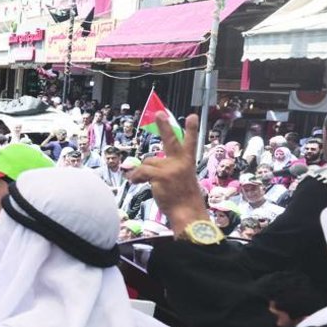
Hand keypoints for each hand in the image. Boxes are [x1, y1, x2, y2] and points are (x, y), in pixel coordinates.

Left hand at [127, 112, 209, 232]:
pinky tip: (135, 182)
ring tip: (142, 181)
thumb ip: (169, 169)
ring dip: (142, 172)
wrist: (187, 213)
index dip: (191, 129)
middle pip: (171, 141)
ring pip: (148, 162)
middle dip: (164, 126)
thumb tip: (147, 166)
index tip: (191, 116)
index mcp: (187, 163)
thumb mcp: (181, 180)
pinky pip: (142, 171)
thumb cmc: (183, 199)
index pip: (190, 143)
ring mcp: (171, 168)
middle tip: (159, 114)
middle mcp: (181, 162)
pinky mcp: (161, 175)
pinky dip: (136, 177)